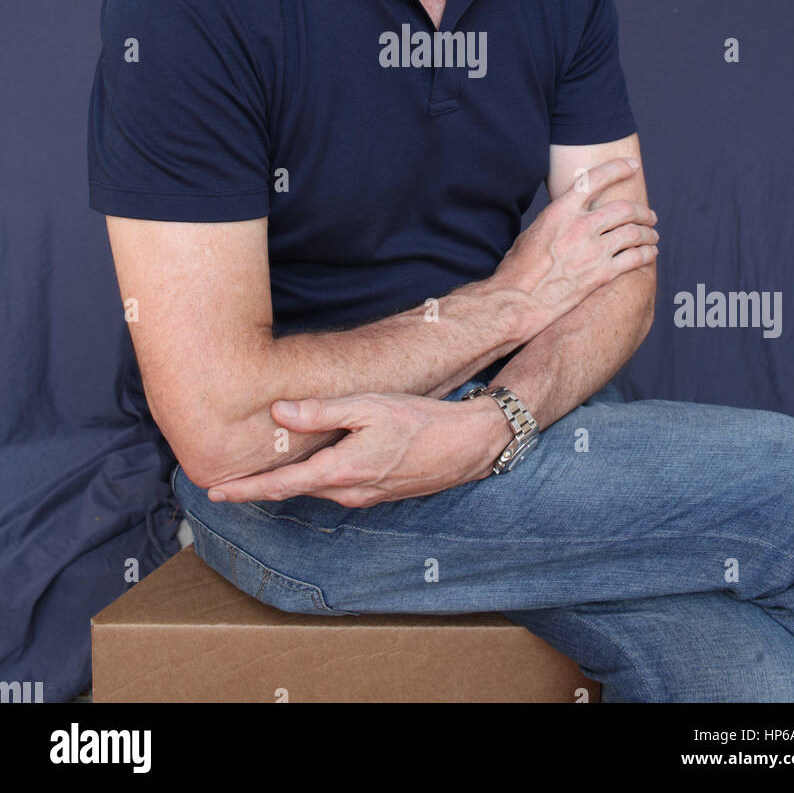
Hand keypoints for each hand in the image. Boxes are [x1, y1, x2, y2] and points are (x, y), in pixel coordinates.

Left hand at [206, 391, 510, 506]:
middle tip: (226, 478)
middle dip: (260, 485)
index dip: (245, 489)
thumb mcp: (370, 407)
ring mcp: (364, 497)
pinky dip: (315, 478)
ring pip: (316, 488)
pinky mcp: (377, 493)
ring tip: (261, 469)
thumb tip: (279, 412)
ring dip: (289, 481)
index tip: (214, 492)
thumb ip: (323, 412)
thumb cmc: (420, 421)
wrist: (467, 446)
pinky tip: (312, 464)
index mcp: (342, 471)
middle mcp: (348, 492)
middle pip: (294, 490)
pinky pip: (336, 487)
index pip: (282, 485)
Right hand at [492, 157, 657, 315]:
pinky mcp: (602, 274)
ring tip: (652, 235)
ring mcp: (593, 250)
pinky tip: (650, 254)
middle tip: (649, 215)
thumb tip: (570, 213)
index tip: (632, 165)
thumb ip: (557, 219)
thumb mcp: (534, 231)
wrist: (519, 300)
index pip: (595, 179)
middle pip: (624, 208)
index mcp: (560, 211)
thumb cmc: (519, 268)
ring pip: (634, 232)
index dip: (617, 169)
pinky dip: (647, 254)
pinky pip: (635, 258)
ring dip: (648, 233)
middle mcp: (580, 227)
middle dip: (642, 210)